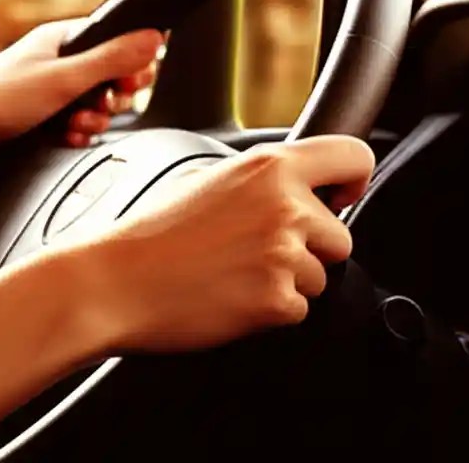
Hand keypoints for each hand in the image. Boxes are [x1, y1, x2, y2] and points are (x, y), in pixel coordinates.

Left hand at [0, 20, 162, 147]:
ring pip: (92, 103)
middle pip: (108, 75)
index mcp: (61, 38)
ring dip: (93, 118)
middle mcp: (55, 59)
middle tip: (103, 105)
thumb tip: (154, 37)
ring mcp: (46, 88)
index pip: (115, 41)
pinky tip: (67, 137)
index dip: (130, 63)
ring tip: (78, 125)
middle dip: (112, 97)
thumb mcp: (64, 78)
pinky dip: (75, 132)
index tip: (132, 82)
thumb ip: (112, 59)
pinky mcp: (38, 115)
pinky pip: (73, 122)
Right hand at [61, 135, 374, 353]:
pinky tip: (231, 297)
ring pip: (319, 277)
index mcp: (270, 167)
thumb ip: (261, 180)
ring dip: (286, 282)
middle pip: (341, 237)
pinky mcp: (277, 300)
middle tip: (256, 252)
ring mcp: (284, 254)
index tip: (346, 195)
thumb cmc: (150, 234)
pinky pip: (297, 311)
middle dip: (311, 250)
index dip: (356, 178)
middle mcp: (285, 206)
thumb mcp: (209, 177)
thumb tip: (300, 189)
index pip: (352, 156)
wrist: (112, 283)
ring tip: (234, 274)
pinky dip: (270, 312)